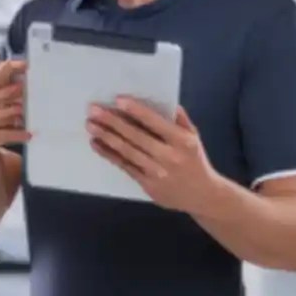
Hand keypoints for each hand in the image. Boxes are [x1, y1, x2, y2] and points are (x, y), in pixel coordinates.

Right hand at [0, 60, 30, 156]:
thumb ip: (2, 86)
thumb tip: (23, 77)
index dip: (6, 70)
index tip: (24, 65)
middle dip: (5, 92)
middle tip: (22, 88)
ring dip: (10, 112)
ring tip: (23, 110)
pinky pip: (2, 135)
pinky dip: (16, 134)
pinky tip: (28, 134)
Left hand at [87, 98, 222, 214]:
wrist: (204, 196)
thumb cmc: (195, 160)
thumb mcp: (193, 137)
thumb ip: (179, 119)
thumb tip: (164, 100)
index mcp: (182, 141)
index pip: (156, 122)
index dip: (136, 111)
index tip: (118, 100)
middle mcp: (169, 156)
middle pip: (136, 136)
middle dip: (112, 122)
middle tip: (93, 110)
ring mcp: (157, 172)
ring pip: (127, 151)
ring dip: (106, 137)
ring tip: (91, 125)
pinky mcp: (148, 185)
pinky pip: (124, 166)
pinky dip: (109, 154)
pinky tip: (96, 144)